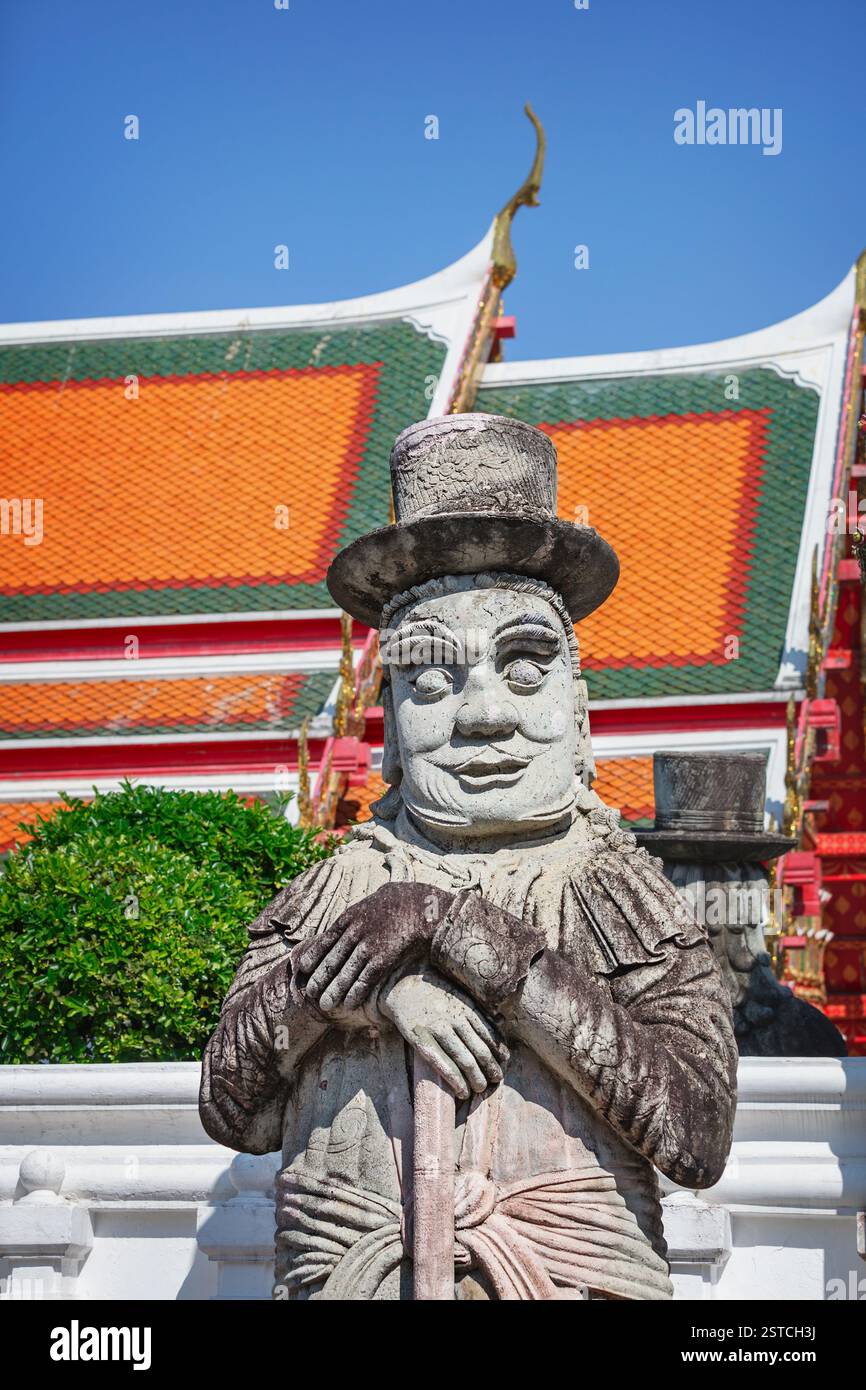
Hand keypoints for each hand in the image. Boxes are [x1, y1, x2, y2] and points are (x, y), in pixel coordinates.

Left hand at [291, 882, 453, 1012]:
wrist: (423, 905)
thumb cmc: (401, 900)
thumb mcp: (373, 899)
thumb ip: (360, 912)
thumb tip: (350, 917)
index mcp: (350, 917)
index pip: (325, 940)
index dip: (313, 956)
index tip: (303, 969)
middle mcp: (355, 932)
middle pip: (331, 960)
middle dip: (320, 978)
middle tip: (310, 993)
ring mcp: (368, 945)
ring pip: (345, 973)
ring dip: (334, 991)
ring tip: (325, 1005)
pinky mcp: (383, 958)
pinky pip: (365, 979)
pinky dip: (355, 993)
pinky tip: (349, 1003)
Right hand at [380, 967, 507, 1100]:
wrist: (401, 986)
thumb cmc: (433, 991)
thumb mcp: (458, 993)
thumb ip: (476, 1008)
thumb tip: (501, 1021)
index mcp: (466, 1007)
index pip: (489, 1034)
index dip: (498, 1050)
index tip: (504, 1060)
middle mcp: (454, 1019)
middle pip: (480, 1050)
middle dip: (491, 1068)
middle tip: (497, 1079)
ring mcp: (438, 1030)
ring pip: (465, 1060)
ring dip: (476, 1078)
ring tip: (481, 1088)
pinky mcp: (421, 1040)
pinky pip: (443, 1064)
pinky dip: (456, 1080)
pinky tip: (463, 1091)